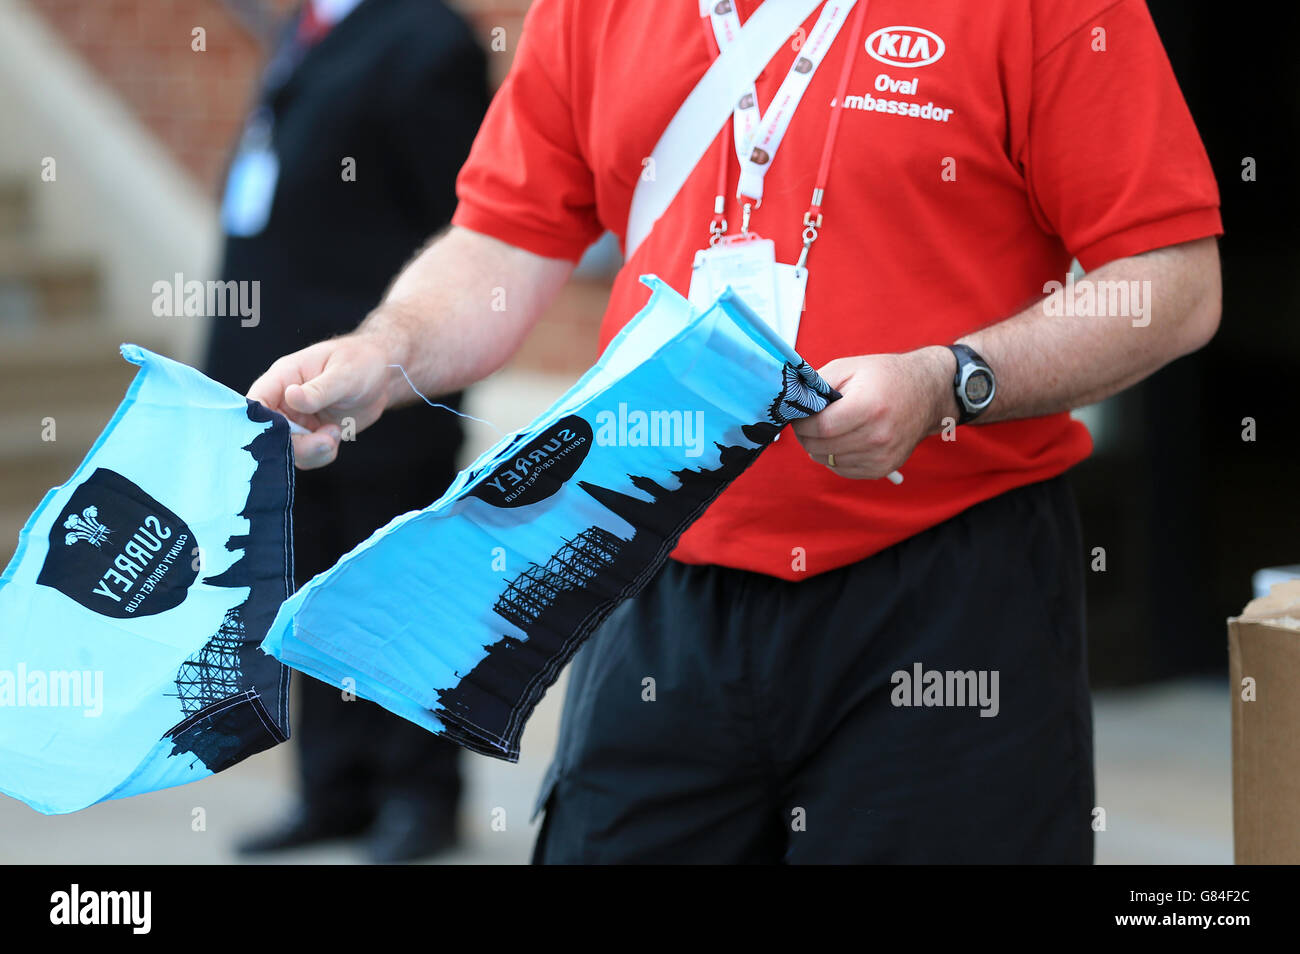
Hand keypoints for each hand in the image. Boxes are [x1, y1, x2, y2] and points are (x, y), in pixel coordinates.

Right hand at [246, 331, 399, 468]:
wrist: (382, 376)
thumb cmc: (360, 362)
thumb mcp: (343, 373)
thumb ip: (318, 390)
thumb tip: (290, 396)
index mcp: (283, 377)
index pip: (255, 402)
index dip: (258, 424)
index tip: (282, 436)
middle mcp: (284, 400)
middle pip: (268, 433)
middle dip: (296, 444)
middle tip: (327, 439)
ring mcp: (296, 419)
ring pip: (287, 449)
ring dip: (312, 451)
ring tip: (335, 433)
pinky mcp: (311, 434)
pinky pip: (306, 455)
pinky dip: (321, 455)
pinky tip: (338, 436)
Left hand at [792, 347, 955, 479]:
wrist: (927, 392)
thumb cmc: (885, 376)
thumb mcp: (848, 367)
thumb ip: (817, 385)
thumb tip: (793, 404)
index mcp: (868, 407)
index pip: (821, 428)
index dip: (802, 424)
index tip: (799, 417)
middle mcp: (878, 436)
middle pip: (823, 448)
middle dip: (806, 437)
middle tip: (807, 424)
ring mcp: (882, 455)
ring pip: (830, 461)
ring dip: (820, 448)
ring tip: (826, 430)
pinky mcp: (884, 467)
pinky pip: (844, 470)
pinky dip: (835, 458)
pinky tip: (842, 440)